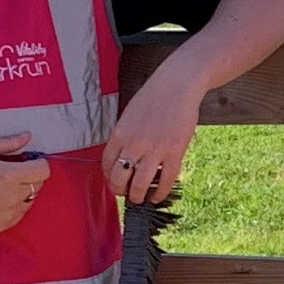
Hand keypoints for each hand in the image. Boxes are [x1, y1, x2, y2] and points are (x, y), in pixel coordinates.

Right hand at [0, 135, 49, 234]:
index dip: (38, 162)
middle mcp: (12, 197)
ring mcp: (8, 214)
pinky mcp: (2, 226)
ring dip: (24, 191)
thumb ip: (6, 143)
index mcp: (7, 175)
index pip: (43, 170)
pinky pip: (20, 214)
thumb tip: (27, 136)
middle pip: (39, 185)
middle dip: (31, 175)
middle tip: (13, 170)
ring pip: (31, 200)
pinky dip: (15, 205)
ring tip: (3, 185)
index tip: (29, 159)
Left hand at [104, 78, 200, 204]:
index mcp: (120, 133)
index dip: (109, 177)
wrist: (177, 85)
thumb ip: (125, 136)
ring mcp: (155, 149)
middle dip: (120, 190)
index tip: (114, 181)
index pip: (106, 164)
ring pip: (139, 184)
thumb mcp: (130, 115)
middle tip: (125, 193)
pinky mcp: (174, 152)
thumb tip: (123, 156)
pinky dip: (160, 193)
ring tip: (140, 198)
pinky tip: (158, 196)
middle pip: (119, 178)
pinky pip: (165, 180)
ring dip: (137, 196)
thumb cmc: (154, 96)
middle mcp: (134, 144)